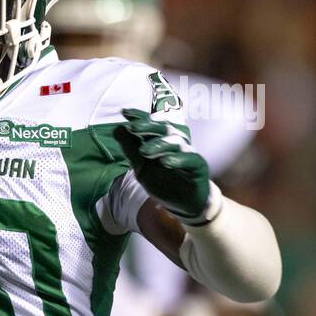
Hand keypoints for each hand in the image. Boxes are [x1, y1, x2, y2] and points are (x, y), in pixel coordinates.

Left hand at [113, 108, 212, 222]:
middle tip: (132, 128)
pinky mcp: (198, 166)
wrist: (182, 204)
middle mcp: (175, 143)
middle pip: (164, 128)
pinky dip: (177, 159)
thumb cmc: (163, 182)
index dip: (139, 117)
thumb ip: (130, 150)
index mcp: (161, 141)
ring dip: (159, 144)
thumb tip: (117, 129)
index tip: (124, 112)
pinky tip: (165, 162)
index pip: (151, 125)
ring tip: (144, 151)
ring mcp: (188, 153)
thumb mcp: (141, 168)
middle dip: (148, 126)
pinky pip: (190, 159)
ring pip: (176, 142)